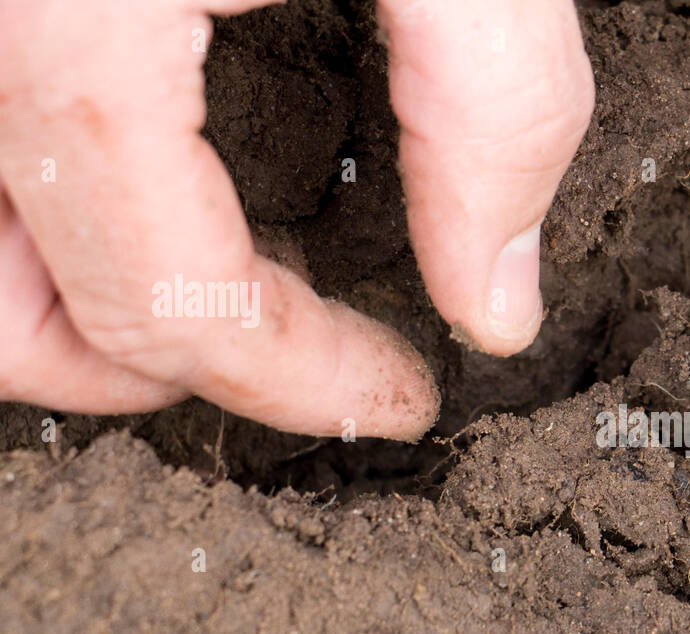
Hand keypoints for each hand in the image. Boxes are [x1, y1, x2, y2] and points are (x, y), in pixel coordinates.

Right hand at [0, 0, 592, 439]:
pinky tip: (185, 184)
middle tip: (310, 370)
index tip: (405, 396)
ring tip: (238, 299)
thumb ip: (491, 109)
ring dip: (97, 311)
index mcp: (71, 28)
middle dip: (173, 377)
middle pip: (21, 317)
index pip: (168, 298)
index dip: (302, 381)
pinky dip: (79, 215)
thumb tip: (495, 304)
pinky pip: (2, 163)